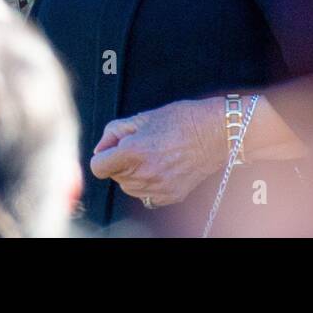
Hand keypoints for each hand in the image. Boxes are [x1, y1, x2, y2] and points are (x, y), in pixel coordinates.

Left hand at [89, 98, 226, 206]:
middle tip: (141, 145)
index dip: (103, 156)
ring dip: (133, 174)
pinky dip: (148, 184)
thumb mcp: (143, 117)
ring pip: (128, 187)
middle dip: (120, 162)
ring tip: (153, 156)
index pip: (98, 166)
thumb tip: (100, 149)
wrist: (215, 134)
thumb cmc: (181, 120)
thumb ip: (115, 132)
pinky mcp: (169, 196)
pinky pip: (146, 196)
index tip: (112, 150)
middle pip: (114, 176)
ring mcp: (157, 188)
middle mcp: (144, 173)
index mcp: (133, 151)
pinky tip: (161, 168)